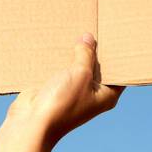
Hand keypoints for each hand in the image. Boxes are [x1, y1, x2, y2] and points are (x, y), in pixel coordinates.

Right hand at [5, 33, 123, 147]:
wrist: (31, 123)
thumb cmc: (63, 102)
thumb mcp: (81, 74)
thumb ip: (86, 54)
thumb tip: (88, 38)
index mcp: (106, 96)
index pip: (119, 74)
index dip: (120, 57)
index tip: (119, 38)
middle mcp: (92, 95)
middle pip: (98, 68)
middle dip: (96, 51)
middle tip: (99, 28)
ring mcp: (73, 92)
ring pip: (78, 68)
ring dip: (76, 54)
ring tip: (79, 30)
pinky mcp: (56, 89)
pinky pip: (62, 70)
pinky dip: (60, 59)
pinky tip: (60, 42)